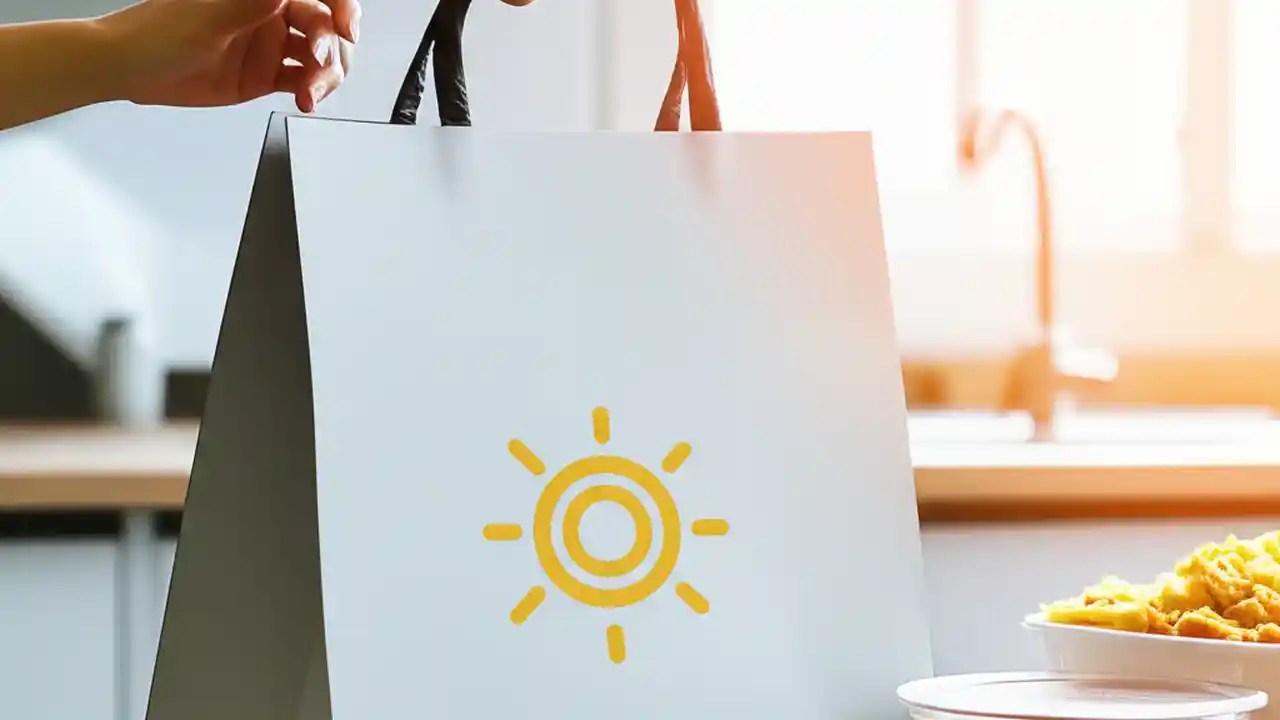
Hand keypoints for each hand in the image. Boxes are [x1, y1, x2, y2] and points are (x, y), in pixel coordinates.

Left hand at [102, 0, 359, 112]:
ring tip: (310, 94)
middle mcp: (270, 14)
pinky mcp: (265, 74)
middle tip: (319, 65)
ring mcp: (269, 45)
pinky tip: (307, 101)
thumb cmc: (157, 32)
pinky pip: (304, 81)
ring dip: (325, 76)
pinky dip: (313, 91)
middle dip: (332, 48)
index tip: (347, 29)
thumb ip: (255, 1)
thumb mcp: (210, 14)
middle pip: (326, 28)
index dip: (342, 8)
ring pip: (320, 57)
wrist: (130, 70)